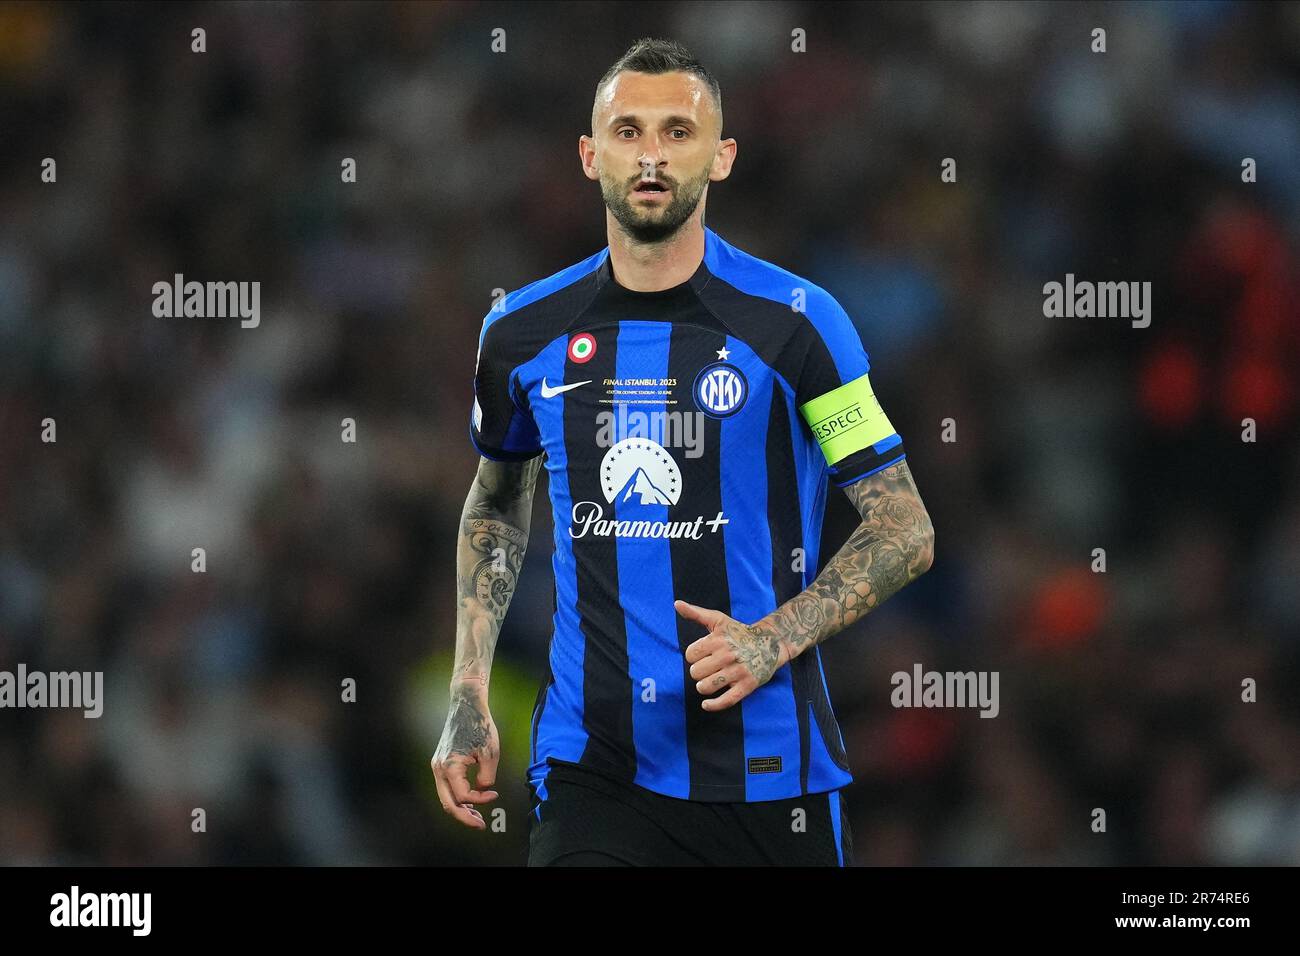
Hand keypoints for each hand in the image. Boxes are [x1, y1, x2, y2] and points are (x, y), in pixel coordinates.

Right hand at [430, 679, 499, 828]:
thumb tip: (482, 790)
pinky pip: (446, 787)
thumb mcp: (490, 753)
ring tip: (476, 817)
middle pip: (448, 804)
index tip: (495, 794)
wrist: (466, 706)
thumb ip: (486, 777)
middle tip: (481, 826)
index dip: (481, 800)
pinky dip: (457, 796)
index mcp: (449, 767)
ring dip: (460, 808)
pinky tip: (470, 801)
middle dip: (464, 817)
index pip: (463, 796)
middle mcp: (438, 769)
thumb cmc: (479, 726)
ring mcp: (437, 766)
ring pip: (445, 797)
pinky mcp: (441, 762)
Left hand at [674, 600, 794, 711]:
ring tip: (709, 681)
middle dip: (698, 672)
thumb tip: (676, 604)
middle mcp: (728, 655)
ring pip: (706, 687)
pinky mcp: (747, 685)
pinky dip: (713, 705)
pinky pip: (726, 701)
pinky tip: (706, 704)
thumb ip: (696, 613)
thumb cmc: (738, 632)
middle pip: (695, 672)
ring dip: (704, 686)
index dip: (693, 656)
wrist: (770, 643)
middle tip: (708, 668)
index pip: (690, 655)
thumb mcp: (718, 620)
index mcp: (718, 639)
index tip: (703, 655)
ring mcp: (738, 671)